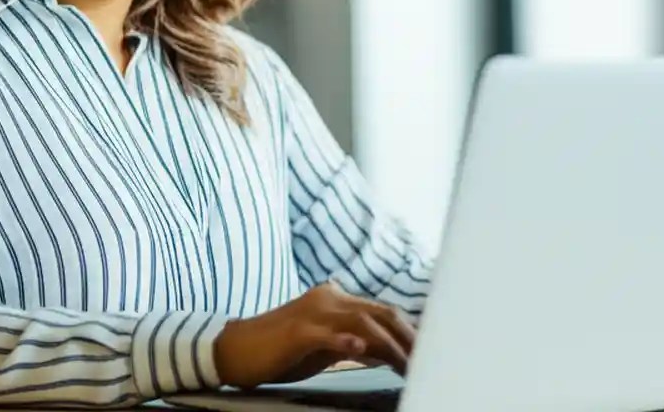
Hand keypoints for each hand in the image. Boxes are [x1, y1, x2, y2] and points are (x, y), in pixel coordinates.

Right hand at [212, 281, 415, 388]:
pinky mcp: (297, 331)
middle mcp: (328, 299)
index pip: (382, 311)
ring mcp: (312, 313)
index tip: (427, 352)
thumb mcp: (323, 345)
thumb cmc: (281, 350)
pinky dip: (346, 339)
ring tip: (406, 364)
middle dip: (407, 337)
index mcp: (336, 299)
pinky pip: (327, 333)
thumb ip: (353, 342)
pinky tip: (360, 348)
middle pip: (379, 312)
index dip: (407, 331)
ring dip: (388, 344)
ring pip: (361, 322)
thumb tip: (385, 352)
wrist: (236, 349)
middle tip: (427, 360)